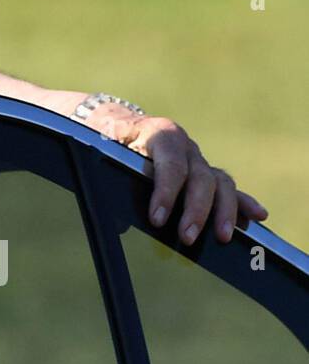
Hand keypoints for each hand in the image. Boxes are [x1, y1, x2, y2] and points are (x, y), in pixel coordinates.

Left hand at [90, 108, 268, 244]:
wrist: (125, 125)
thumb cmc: (112, 142)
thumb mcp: (107, 152)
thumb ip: (113, 179)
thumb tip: (117, 224)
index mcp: (160, 134)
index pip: (170, 164)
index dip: (166, 193)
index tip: (157, 219)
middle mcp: (186, 146)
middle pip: (201, 177)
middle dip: (196, 210)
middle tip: (187, 238)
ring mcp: (200, 160)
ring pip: (220, 183)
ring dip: (224, 211)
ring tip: (222, 237)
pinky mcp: (207, 173)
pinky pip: (229, 188)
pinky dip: (243, 203)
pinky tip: (257, 217)